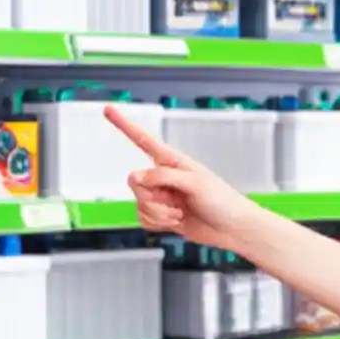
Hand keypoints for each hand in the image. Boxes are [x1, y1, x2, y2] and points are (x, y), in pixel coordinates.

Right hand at [105, 105, 262, 250]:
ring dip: (157, 213)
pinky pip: (143, 217)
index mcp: (172, 161)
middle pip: (134, 181)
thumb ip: (164, 176)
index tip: (108, 109)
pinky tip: (175, 222)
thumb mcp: (195, 182)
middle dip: (151, 197)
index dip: (124, 125)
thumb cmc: (222, 201)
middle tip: (174, 203)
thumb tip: (137, 177)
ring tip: (179, 213)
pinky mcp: (162, 214)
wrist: (231, 228)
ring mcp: (162, 196)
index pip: (143, 140)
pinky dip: (156, 223)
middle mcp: (164, 176)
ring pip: (138, 202)